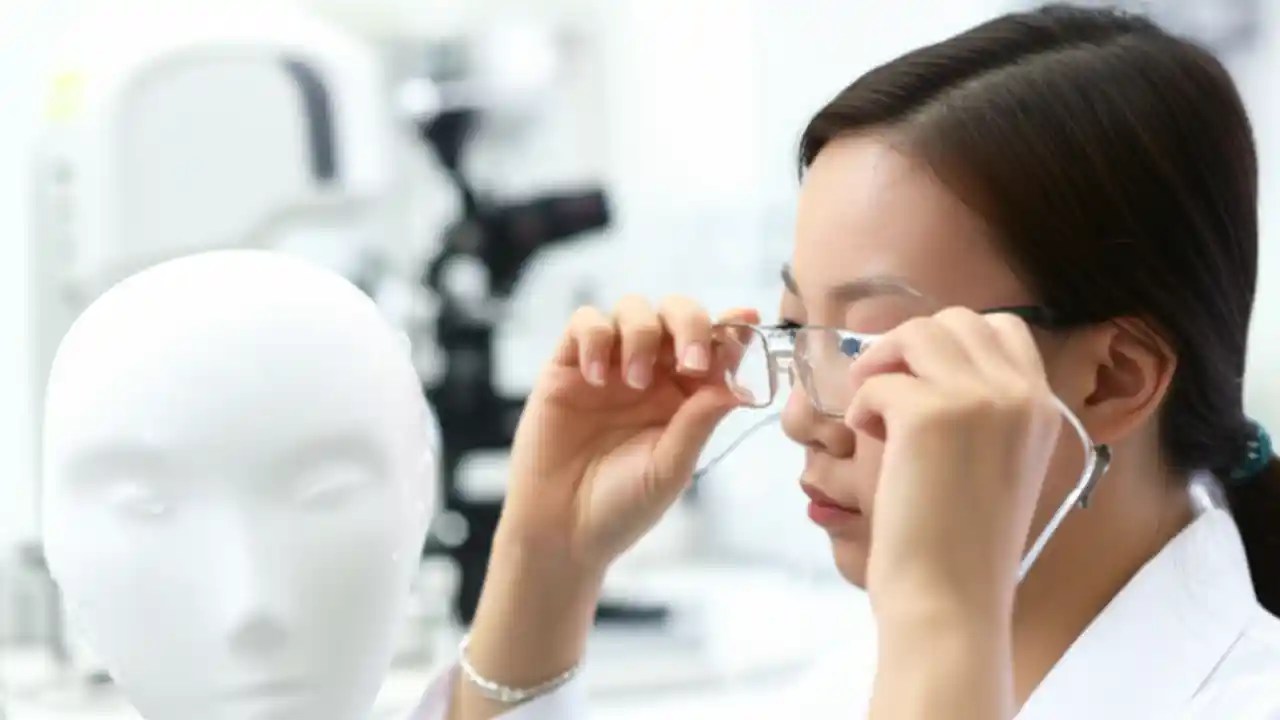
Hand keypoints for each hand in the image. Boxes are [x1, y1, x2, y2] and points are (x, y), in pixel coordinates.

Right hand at [498, 295, 757, 574]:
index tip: (745, 320)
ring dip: (642, 334)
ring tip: (636, 381)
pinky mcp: (567, 365)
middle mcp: (651, 372)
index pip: (714, 346)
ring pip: (633, 308)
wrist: (561, 531)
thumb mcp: (670, 469)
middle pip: (677, 314)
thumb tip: (737, 385)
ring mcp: (610, 365)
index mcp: (685, 395)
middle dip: (691, 325)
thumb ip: (698, 423)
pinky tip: (596, 377)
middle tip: (691, 362)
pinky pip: (584, 322)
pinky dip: (595, 337)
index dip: (731, 329)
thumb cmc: (621, 507)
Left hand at [844, 307, 1062, 619]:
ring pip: (916, 334)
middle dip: (908, 346)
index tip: (919, 377)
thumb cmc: (963, 544)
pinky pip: (877, 382)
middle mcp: (1019, 394)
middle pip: (955, 321)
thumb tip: (928, 367)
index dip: (950, 342)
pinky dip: (861, 407)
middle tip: (884, 390)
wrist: (952, 600)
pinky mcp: (929, 415)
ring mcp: (977, 400)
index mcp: (1044, 407)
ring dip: (881, 366)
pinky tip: (867, 442)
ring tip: (872, 412)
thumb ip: (986, 414)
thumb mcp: (999, 465)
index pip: (1002, 328)